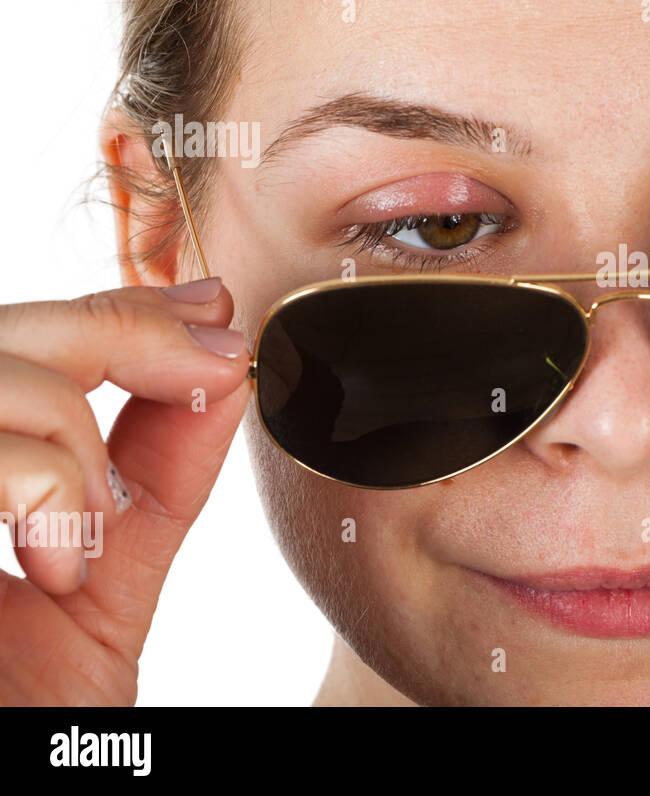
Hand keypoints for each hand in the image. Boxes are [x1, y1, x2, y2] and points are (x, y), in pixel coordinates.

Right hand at [0, 279, 248, 702]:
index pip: (16, 345)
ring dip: (64, 442)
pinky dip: (26, 482)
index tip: (218, 310)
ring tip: (86, 540)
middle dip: (122, 333)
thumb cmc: (23, 726)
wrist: (3, 795)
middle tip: (218, 365)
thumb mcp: (92, 593)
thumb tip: (220, 372)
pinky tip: (50, 563)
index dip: (118, 311)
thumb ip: (146, 483)